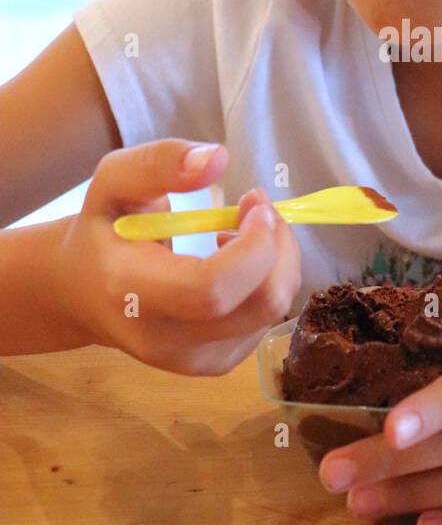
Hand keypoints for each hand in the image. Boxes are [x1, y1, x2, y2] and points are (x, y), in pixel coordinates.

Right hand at [53, 139, 300, 375]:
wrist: (80, 293)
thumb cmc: (102, 230)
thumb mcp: (113, 182)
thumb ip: (159, 163)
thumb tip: (219, 158)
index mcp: (131, 291)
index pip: (213, 289)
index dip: (254, 246)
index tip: (254, 204)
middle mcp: (163, 338)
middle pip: (261, 305)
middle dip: (279, 248)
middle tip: (257, 209)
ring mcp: (192, 360)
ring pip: (271, 314)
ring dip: (274, 263)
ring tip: (236, 235)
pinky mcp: (214, 365)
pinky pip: (265, 322)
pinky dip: (264, 284)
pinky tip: (231, 265)